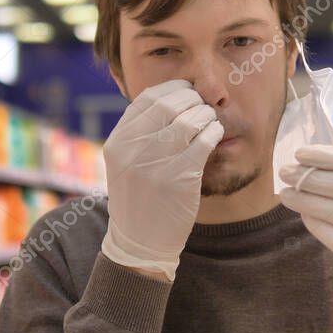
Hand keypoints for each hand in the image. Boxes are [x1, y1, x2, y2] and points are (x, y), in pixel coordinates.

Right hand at [101, 79, 223, 280]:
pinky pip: (204, 141)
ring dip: (205, 115)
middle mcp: (133, 150)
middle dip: (192, 100)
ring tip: (209, 120)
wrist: (139, 242)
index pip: (148, 99)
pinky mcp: (180, 178)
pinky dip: (213, 131)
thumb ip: (139, 131)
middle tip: (202, 106)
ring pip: (189, 120)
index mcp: (118, 142)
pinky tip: (214, 134)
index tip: (186, 93)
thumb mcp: (125, 162)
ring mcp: (156, 164)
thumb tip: (171, 96)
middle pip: (170, 105)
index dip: (172, 90)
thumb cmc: (138, 196)